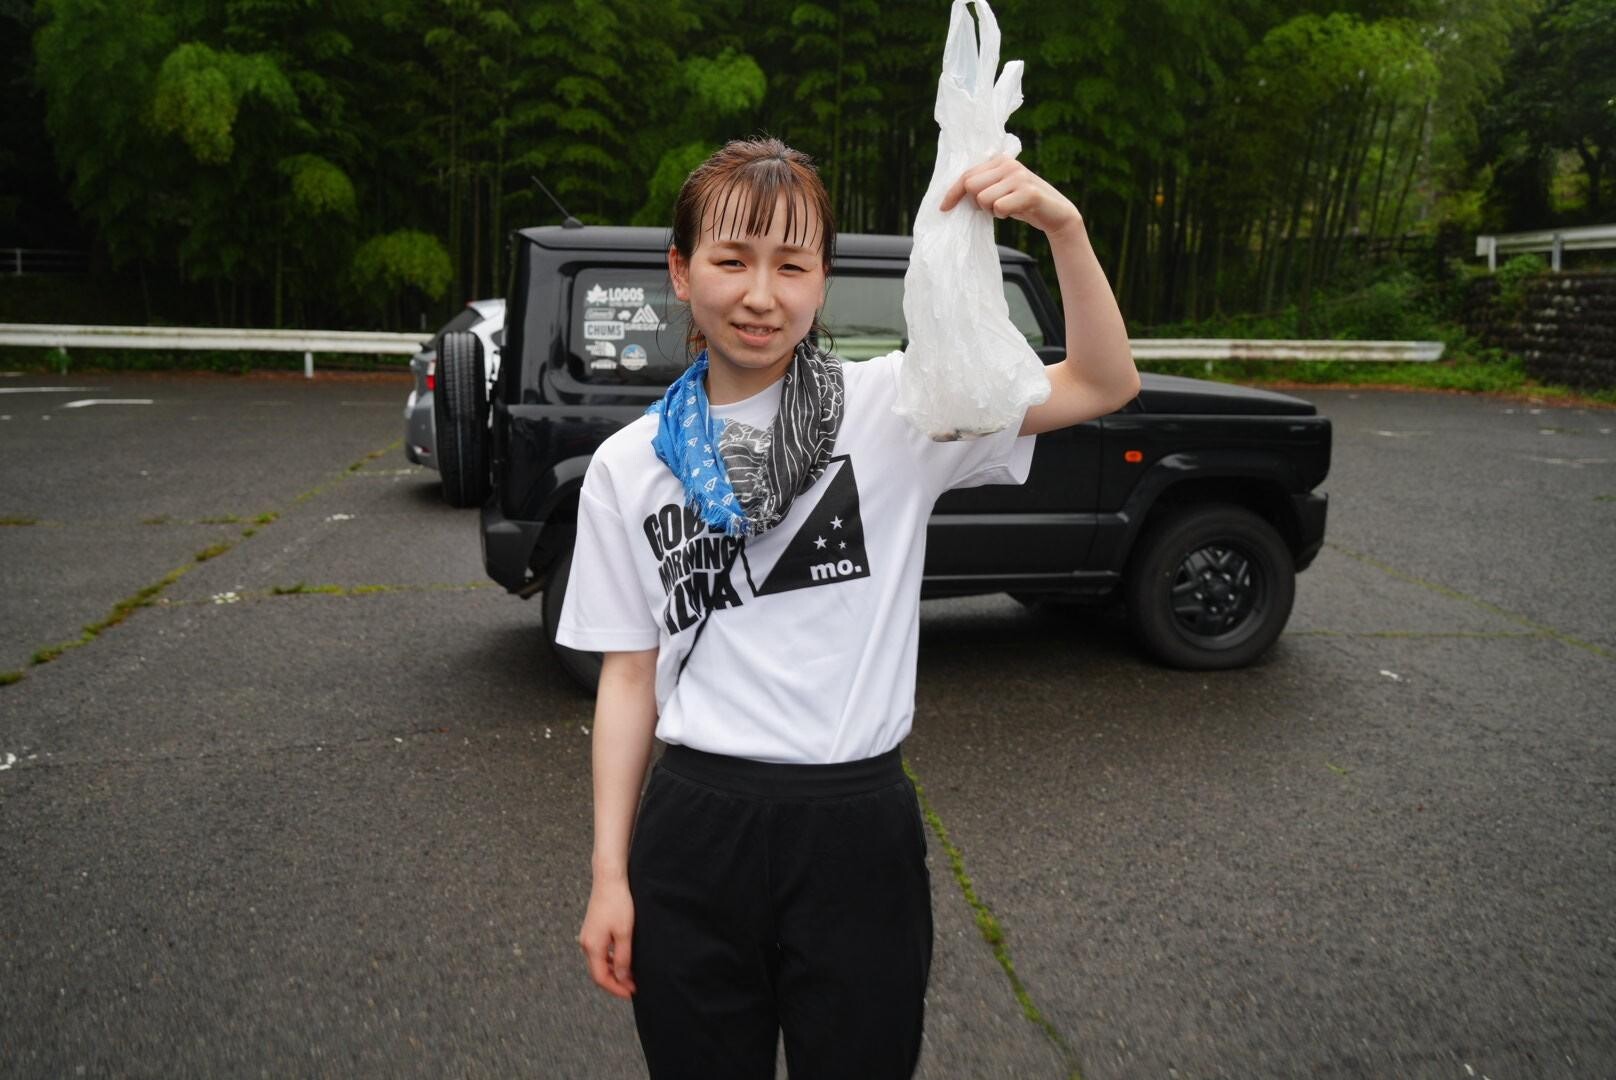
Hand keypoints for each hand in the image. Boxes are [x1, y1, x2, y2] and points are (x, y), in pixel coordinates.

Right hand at [579, 874, 636, 997]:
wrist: (609, 879)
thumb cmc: (618, 903)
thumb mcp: (625, 933)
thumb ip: (623, 958)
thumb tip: (622, 978)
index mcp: (592, 947)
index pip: (601, 978)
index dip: (616, 988)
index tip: (632, 993)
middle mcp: (585, 944)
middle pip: (598, 972)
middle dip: (615, 982)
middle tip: (633, 987)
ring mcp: (587, 936)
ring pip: (598, 962)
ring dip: (613, 971)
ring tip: (630, 975)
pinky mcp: (591, 930)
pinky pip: (599, 952)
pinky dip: (610, 960)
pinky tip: (622, 958)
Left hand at [939, 155, 1081, 237]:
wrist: (1056, 213)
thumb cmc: (1022, 203)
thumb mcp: (1000, 190)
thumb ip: (981, 186)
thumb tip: (951, 195)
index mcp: (999, 160)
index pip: (966, 175)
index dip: (953, 193)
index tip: (944, 208)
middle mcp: (1008, 163)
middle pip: (970, 186)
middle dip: (976, 203)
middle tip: (992, 208)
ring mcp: (1019, 176)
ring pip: (983, 199)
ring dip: (991, 211)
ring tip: (1006, 208)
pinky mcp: (1028, 192)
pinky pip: (999, 207)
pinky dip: (1003, 215)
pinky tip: (1015, 211)